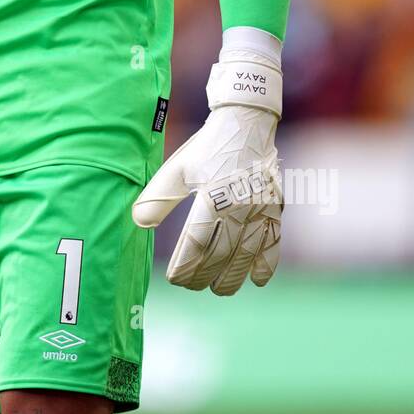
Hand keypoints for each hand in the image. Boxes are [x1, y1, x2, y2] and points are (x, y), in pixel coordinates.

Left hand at [132, 51, 282, 295]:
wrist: (247, 123)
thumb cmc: (207, 147)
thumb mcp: (177, 169)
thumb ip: (158, 197)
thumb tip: (138, 222)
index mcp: (213, 194)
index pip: (197, 241)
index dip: (185, 264)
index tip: (174, 278)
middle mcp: (240, 204)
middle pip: (222, 251)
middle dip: (205, 275)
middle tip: (191, 287)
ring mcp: (261, 208)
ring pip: (248, 252)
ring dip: (234, 275)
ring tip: (219, 290)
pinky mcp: (275, 207)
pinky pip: (274, 240)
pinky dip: (267, 263)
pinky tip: (259, 281)